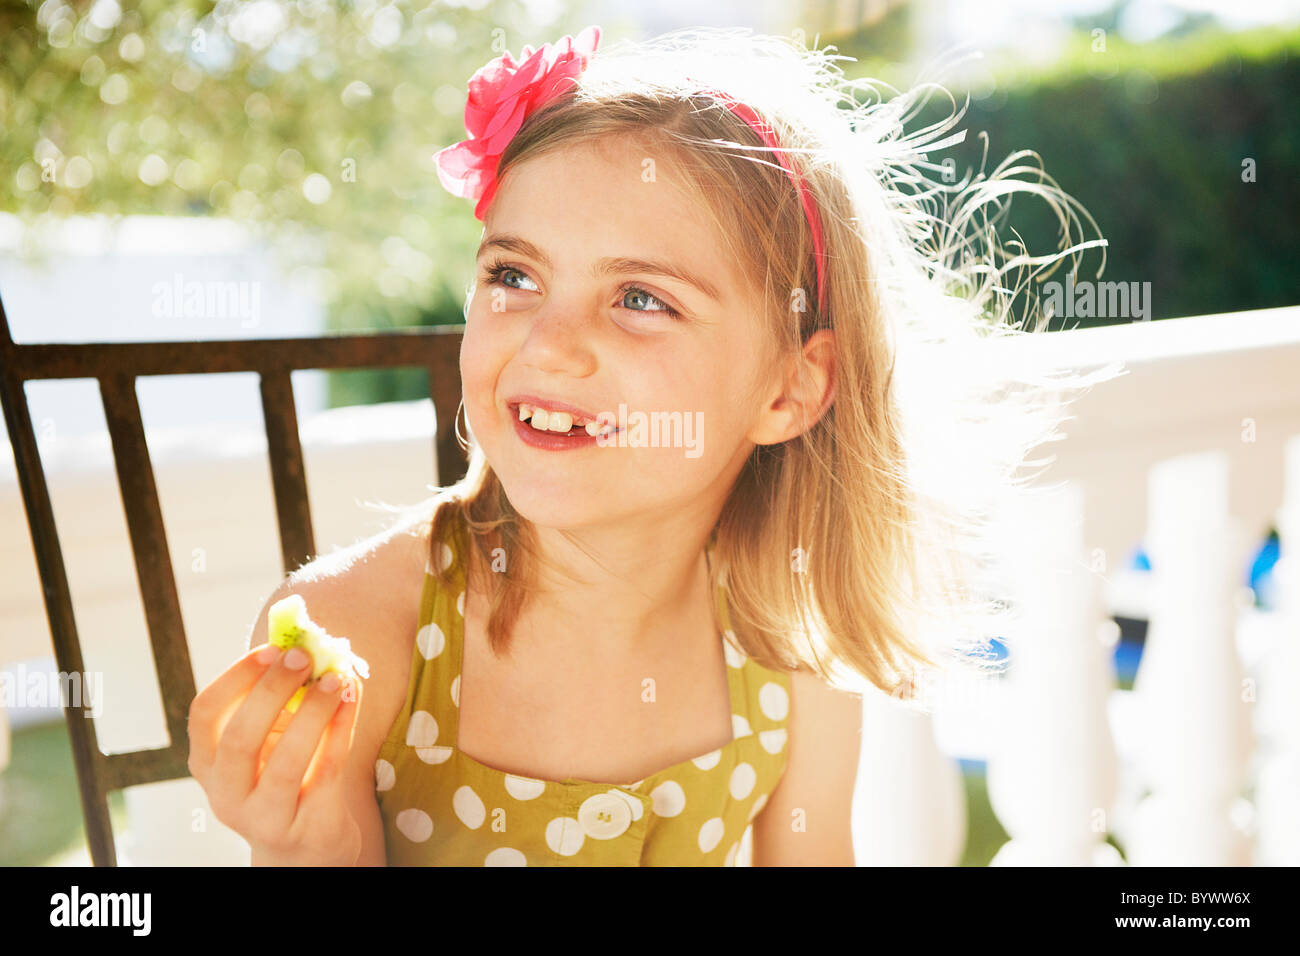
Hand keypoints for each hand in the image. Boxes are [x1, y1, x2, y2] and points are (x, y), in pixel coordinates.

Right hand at [187, 643, 364, 865]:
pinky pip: (325, 772)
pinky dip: (340, 731)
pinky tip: (352, 699)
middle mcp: (226, 794)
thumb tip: (311, 643)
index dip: (237, 678)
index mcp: (208, 763)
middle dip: (273, 691)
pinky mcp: (306, 827)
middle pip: (240, 738)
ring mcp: (264, 817)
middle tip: (305, 656)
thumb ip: (281, 698)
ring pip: (285, 761)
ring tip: (336, 678)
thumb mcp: (270, 741)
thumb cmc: (286, 776)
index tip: (272, 648)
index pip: (205, 715)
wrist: (307, 846)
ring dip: (313, 712)